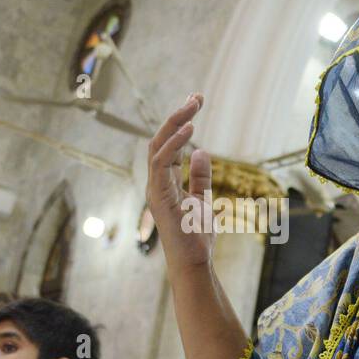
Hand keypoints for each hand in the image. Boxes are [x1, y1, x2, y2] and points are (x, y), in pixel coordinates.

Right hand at [147, 93, 214, 270]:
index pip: (169, 144)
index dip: (180, 122)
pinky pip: (161, 163)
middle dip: (177, 115)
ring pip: (158, 146)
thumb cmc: (195, 236)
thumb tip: (201, 151)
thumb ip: (200, 176)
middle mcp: (156, 182)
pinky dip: (174, 144)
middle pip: (160, 139)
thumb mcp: (202, 199)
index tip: (196, 101)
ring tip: (193, 105)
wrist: (194, 262)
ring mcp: (155, 188)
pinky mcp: (159, 196)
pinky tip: (190, 129)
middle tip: (197, 96)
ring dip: (175, 123)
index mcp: (164, 181)